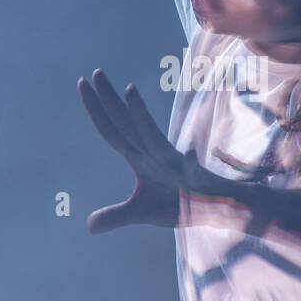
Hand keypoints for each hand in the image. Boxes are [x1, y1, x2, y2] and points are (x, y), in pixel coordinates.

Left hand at [77, 69, 229, 232]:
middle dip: (112, 101)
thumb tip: (87, 226)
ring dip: (143, 117)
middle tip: (95, 73)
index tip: (82, 84)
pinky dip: (189, 163)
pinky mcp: (198, 182)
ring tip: (129, 92)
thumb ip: (116, 215)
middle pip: (129, 125)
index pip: (113, 132)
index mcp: (141, 158)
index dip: (97, 111)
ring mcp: (176, 166)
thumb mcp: (142, 213)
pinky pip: (193, 171)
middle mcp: (156, 155)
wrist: (219, 206)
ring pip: (156, 139)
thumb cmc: (180, 202)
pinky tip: (187, 154)